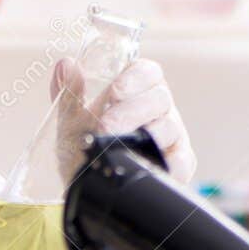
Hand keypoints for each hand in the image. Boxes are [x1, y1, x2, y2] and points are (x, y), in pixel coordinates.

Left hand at [52, 56, 195, 185]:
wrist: (83, 184)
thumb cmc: (83, 146)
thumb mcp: (71, 119)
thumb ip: (69, 92)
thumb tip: (66, 64)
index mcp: (137, 91)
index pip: (147, 72)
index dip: (134, 77)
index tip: (114, 91)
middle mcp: (157, 110)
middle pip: (160, 97)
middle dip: (131, 110)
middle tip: (106, 125)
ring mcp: (171, 136)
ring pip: (169, 127)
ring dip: (143, 134)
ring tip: (115, 144)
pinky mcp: (177, 164)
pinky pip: (182, 159)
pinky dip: (168, 161)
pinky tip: (147, 161)